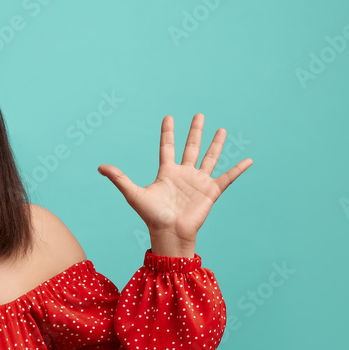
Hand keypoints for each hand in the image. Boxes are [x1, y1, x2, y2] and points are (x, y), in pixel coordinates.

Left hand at [97, 114, 251, 250]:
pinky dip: (238, 169)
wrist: (169, 234)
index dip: (168, 132)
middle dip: (195, 132)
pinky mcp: (211, 192)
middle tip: (199, 115)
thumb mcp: (134, 194)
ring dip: (216, 144)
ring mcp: (198, 182)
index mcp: (166, 173)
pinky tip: (248, 160)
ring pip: (209, 158)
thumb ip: (119, 178)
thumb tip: (99, 167)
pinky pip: (227, 178)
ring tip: (221, 129)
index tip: (169, 117)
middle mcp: (184, 175)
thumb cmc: (152, 216)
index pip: (167, 147)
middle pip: (191, 148)